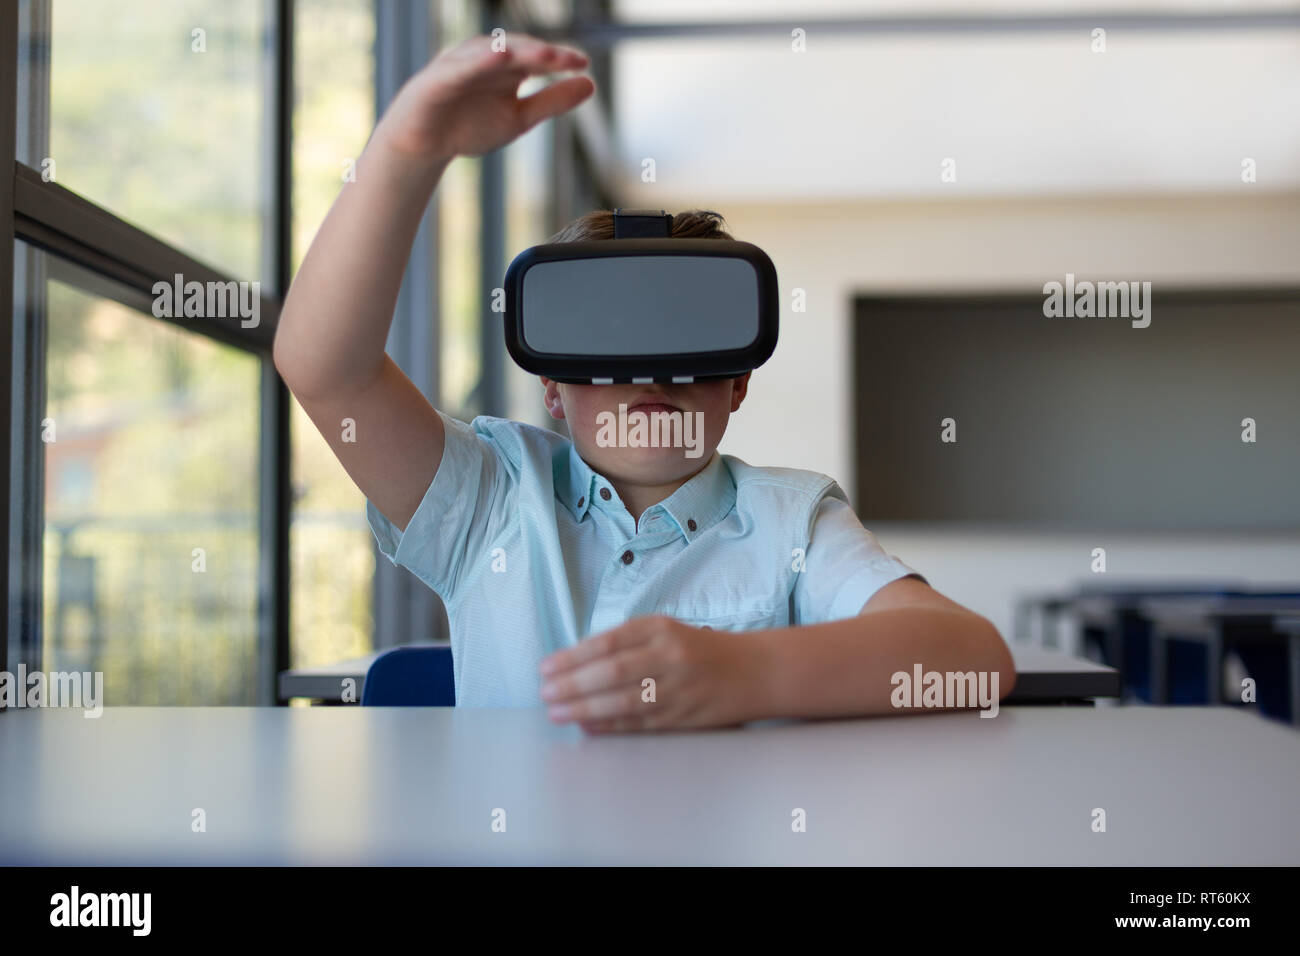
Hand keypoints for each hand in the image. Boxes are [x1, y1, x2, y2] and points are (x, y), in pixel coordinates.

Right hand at [376, 33, 592, 160]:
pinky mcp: (438, 79)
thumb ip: (552, 101)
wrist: (423, 144)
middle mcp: (486, 59)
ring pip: (490, 53)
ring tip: (542, 54)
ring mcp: (461, 65)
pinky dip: (478, 62)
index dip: (560, 60)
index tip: (583, 64)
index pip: (538, 58)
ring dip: (515, 50)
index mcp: (508, 67)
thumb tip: (591, 84)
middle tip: (567, 60)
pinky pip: (459, 68)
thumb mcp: (519, 118)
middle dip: (542, 53)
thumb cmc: (469, 125)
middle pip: (518, 50)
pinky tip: (497, 57)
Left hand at [539, 615, 763, 731]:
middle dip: (572, 685)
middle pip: (611, 672)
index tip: (545, 667)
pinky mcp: (683, 717)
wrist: (753, 670)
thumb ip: (625, 642)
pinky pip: (639, 723)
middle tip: (545, 693)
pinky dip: (610, 726)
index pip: (607, 642)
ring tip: (557, 712)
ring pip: (622, 701)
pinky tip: (587, 726)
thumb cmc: (699, 649)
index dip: (572, 657)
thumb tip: (576, 663)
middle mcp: (669, 655)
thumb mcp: (664, 630)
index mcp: (660, 628)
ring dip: (584, 709)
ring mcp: (677, 688)